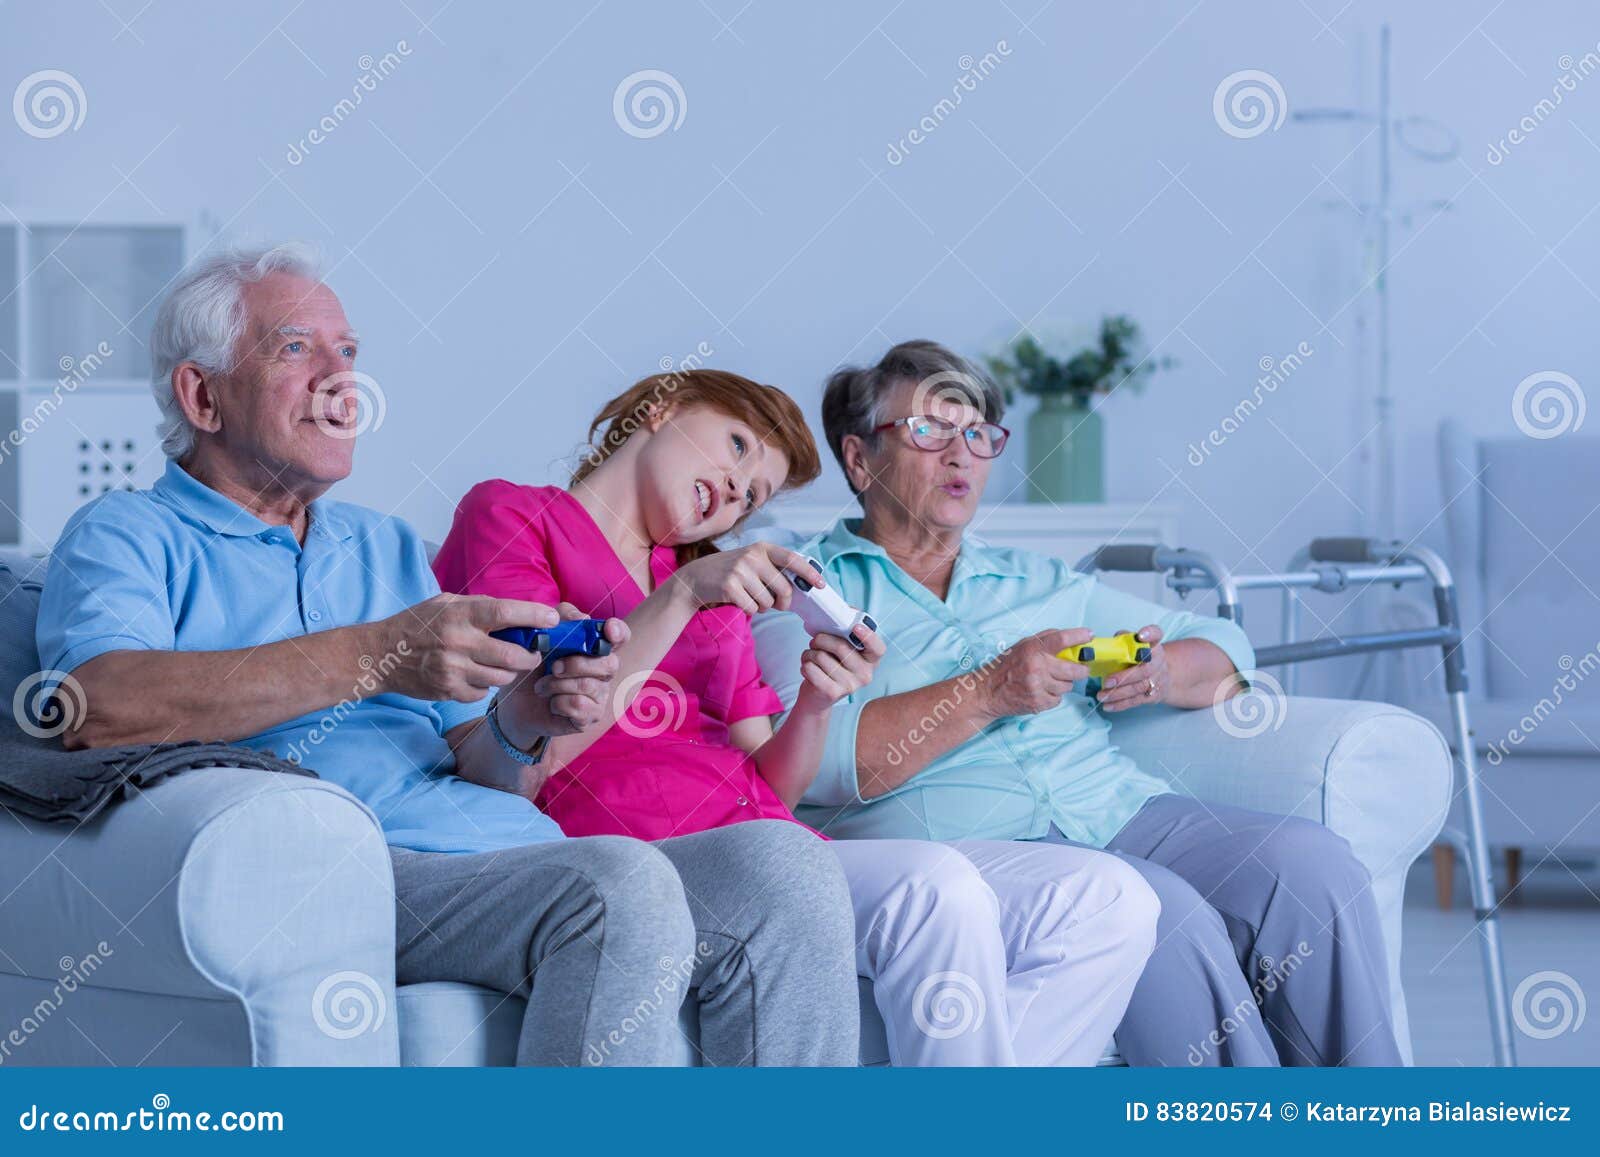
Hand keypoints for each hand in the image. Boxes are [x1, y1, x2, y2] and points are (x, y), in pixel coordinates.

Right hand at [373, 594, 554, 701]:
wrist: (381, 655)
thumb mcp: (445, 603)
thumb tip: (518, 610)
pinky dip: (487, 685)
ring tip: (505, 663)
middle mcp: (458, 642)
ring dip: (510, 672)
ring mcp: (453, 670)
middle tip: (534, 653)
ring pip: (501, 678)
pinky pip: (482, 692)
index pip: (505, 613)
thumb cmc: (417, 623)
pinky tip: (478, 675)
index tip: (552, 619)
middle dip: (531, 656)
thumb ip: (479, 606)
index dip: (534, 615)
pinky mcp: (448, 691)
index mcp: (459, 615)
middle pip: (512, 656)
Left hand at [498, 607, 629, 740]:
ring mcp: (600, 695)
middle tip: (553, 667)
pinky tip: (552, 703)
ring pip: (588, 685)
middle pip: (609, 664)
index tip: (608, 630)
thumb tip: (582, 618)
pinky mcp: (591, 716)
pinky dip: (557, 703)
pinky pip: (578, 705)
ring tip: (542, 686)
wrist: (519, 701)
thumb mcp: (543, 637)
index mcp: (596, 648)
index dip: (619, 632)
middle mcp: (604, 671)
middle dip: (577, 664)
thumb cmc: (536, 666)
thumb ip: (562, 619)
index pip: (621, 636)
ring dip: (556, 685)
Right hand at [668, 543, 823, 614]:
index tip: (820, 584)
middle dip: (784, 601)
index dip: (809, 572)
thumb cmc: (731, 572)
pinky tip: (739, 600)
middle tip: (778, 604)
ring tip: (750, 597)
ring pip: (768, 601)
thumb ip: (774, 569)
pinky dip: (750, 610)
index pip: (792, 559)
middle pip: (783, 587)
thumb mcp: (752, 562)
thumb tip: (801, 587)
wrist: (696, 577)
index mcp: (762, 548)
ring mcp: (740, 570)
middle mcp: (752, 556)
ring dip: (763, 606)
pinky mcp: (729, 586)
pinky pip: (752, 608)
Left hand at [793, 625, 884, 712]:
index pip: (878, 648)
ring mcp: (849, 686)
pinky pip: (811, 669)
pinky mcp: (832, 693)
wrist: (818, 698)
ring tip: (811, 657)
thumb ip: (847, 630)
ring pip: (822, 657)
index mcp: (870, 661)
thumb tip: (845, 610)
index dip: (868, 636)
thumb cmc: (831, 666)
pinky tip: (808, 668)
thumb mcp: (842, 650)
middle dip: (821, 639)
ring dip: (810, 653)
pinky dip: (804, 664)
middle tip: (815, 641)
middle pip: (841, 647)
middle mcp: (864, 675)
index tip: (856, 627)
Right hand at [978, 627, 1092, 720]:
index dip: (1078, 636)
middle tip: (1083, 669)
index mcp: (1032, 649)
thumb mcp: (1022, 646)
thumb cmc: (1007, 666)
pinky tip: (1042, 691)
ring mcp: (1037, 686)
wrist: (988, 692)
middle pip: (1073, 669)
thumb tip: (1070, 637)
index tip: (1089, 635)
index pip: (1060, 639)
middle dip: (1082, 670)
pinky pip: (1058, 699)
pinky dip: (1054, 696)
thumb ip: (1045, 639)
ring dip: (1063, 684)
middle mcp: (1036, 667)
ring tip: (1050, 681)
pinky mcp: (1038, 702)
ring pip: (1067, 686)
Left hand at [1094, 625, 1167, 712]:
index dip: (1150, 633)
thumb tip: (1105, 645)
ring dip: (1118, 693)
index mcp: (1153, 644)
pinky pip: (1136, 701)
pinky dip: (1120, 704)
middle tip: (1107, 681)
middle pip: (1145, 670)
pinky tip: (1107, 705)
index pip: (1156, 634)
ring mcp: (1157, 679)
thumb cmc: (1141, 657)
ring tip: (1101, 695)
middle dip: (1124, 677)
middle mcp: (1158, 661)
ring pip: (1139, 688)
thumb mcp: (1135, 644)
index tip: (1141, 635)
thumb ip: (1122, 640)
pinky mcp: (1153, 695)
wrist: (1162, 675)